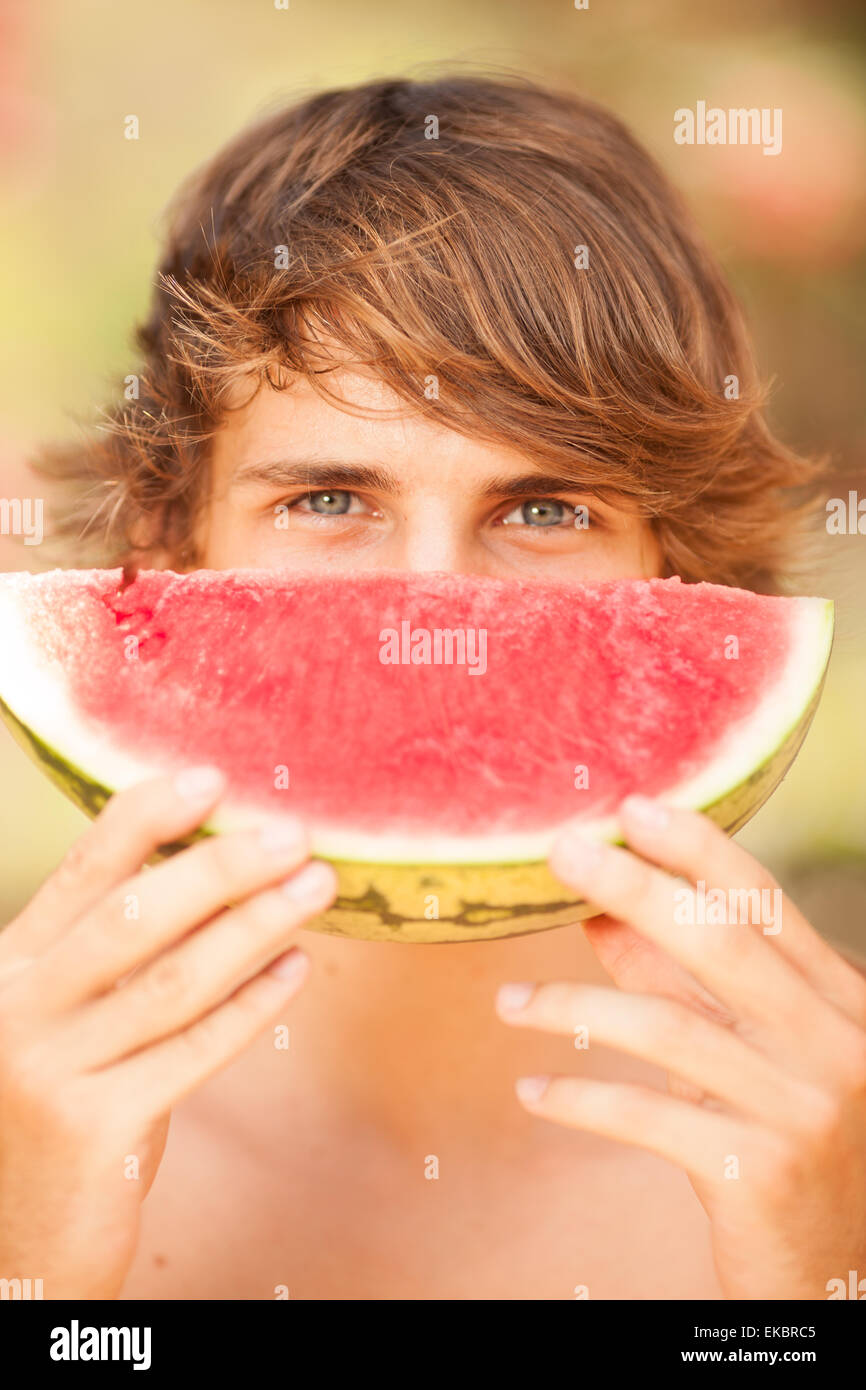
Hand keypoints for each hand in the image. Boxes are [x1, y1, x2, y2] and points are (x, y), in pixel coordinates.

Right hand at [0, 768, 335, 1298]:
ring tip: (316, 888)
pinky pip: (194, 1051)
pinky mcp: (93, 1129)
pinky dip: (253, 1005)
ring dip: (257, 925)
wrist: (16, 1235)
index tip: (212, 777)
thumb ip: (113, 953)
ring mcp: (50, 1070)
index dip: (147, 816)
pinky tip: (296, 969)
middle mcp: (18, 1008)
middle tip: (294, 835)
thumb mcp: (66, 1017)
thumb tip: (217, 869)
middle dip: (223, 866)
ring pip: (176, 979)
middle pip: (135, 915)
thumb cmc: (60, 1104)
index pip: (83, 869)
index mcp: (11, 964)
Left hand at [496, 797, 865, 1299]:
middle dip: (636, 887)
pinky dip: (581, 1099)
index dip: (698, 848)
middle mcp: (833, 1043)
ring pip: (672, 1028)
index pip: (764, 903)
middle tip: (561, 852)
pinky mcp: (761, 1173)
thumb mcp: (747, 1049)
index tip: (633, 806)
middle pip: (722, 942)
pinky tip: (533, 1089)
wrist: (843, 1271)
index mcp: (838, 999)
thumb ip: (682, 981)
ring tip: (509, 1002)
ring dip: (576, 1006)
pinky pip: (650, 1117)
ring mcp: (802, 1109)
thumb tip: (601, 910)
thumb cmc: (786, 1136)